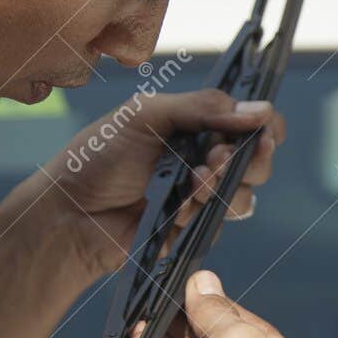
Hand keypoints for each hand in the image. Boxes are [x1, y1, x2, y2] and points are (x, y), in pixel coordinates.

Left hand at [41, 90, 287, 277]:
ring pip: (243, 195)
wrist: (70, 215)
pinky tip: (177, 209)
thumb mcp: (146, 116)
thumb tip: (260, 108)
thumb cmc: (97, 158)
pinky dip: (201, 212)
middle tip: (222, 157)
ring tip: (194, 182)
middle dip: (249, 157)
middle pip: (255, 159)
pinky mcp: (191, 229)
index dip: (264, 125)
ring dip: (223, 186)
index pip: (246, 121)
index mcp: (192, 125)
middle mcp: (200, 158)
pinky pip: (218, 223)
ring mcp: (198, 196)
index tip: (267, 129)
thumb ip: (202, 107)